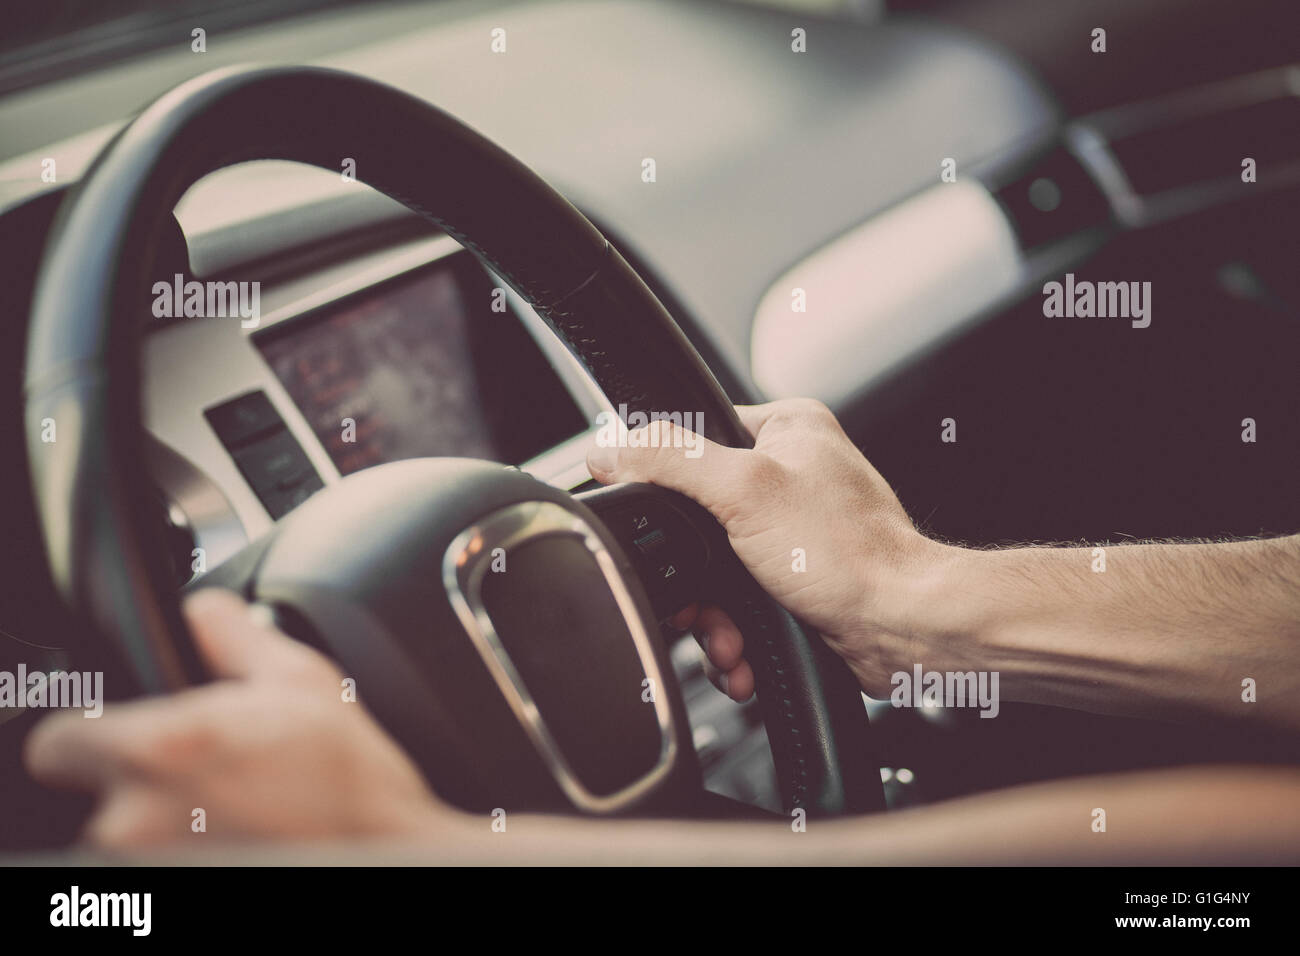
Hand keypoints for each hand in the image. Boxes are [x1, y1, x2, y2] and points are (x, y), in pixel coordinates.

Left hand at [25, 589, 446, 848]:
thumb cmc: (351, 783)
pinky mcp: (168, 895)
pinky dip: (190, 851)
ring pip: (127, 842)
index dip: (84, 735)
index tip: (117, 736)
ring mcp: (152, 870)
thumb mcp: (304, 681)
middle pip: (93, 801)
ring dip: (163, 828)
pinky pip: (159, 867)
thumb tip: (204, 612)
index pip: (53, 744)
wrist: (384, 855)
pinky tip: (240, 837)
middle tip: (202, 778)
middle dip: (139, 787)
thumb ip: (234, 636)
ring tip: (231, 812)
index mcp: (160, 750)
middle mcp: (137, 822)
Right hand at [587, 398, 950, 699]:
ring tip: (727, 640)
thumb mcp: (744, 490)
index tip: (660, 528)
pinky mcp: (796, 580)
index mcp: (785, 429)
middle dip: (693, 580)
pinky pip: (740, 605)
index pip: (694, 440)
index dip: (668, 490)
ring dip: (712, 619)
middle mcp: (790, 474)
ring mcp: (794, 531)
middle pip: (696, 520)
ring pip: (715, 572)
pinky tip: (743, 653)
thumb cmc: (851, 555)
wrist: (903, 628)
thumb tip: (611, 451)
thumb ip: (672, 462)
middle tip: (698, 602)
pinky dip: (735, 636)